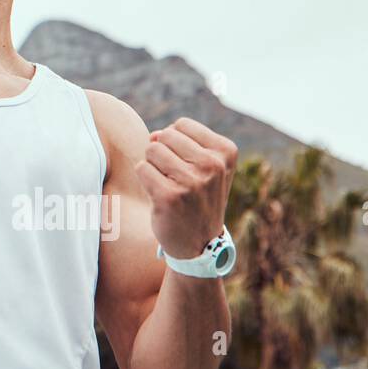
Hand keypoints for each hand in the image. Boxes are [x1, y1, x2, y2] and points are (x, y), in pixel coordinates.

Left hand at [134, 117, 238, 260]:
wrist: (199, 243)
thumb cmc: (198, 196)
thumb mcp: (204, 165)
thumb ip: (180, 141)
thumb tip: (154, 135)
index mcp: (226, 152)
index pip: (182, 125)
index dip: (176, 143)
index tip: (189, 167)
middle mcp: (213, 165)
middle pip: (164, 135)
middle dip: (163, 154)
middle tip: (177, 179)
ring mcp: (192, 182)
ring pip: (151, 150)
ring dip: (153, 167)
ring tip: (169, 187)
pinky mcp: (169, 196)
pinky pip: (141, 168)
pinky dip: (145, 180)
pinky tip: (161, 197)